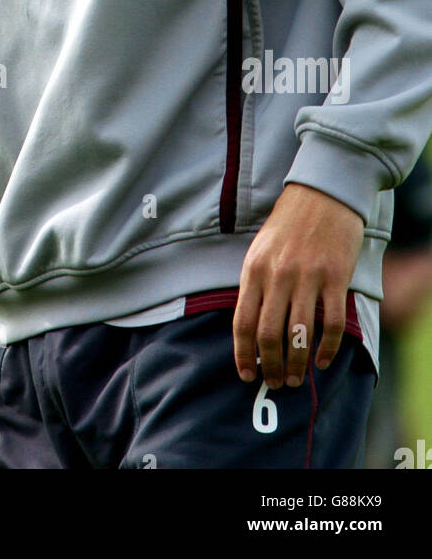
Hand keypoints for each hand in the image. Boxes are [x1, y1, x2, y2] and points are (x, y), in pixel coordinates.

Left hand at [233, 183, 364, 389]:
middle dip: (270, 366)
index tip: (246, 374)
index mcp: (253, 269)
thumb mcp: (259, 250)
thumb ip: (254, 285)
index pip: (242, 322)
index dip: (243, 355)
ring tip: (296, 378)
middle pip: (268, 334)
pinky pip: (330, 324)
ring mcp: (307, 277)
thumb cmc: (287, 225)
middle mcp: (277, 275)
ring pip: (299, 334)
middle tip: (276, 383)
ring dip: (297, 363)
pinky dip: (327, 348)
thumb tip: (249, 328)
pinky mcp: (335, 278)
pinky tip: (322, 360)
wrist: (322, 195)